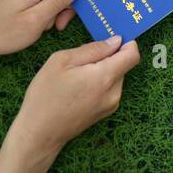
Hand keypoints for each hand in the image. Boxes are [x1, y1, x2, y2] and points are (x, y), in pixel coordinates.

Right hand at [10, 35, 140, 154]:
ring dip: (103, 70)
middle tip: (82, 59)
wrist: (39, 134)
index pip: (133, 55)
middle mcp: (114, 92)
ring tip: (77, 76)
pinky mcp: (105, 112)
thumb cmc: (46, 95)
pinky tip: (78, 88)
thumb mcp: (62, 61)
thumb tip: (116, 41)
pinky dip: (100, 83)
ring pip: (116, 77)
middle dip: (108, 57)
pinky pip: (110, 89)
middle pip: (123, 65)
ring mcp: (111, 105)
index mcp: (106, 77)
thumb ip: (92, 49)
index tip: (113, 39)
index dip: (127, 43)